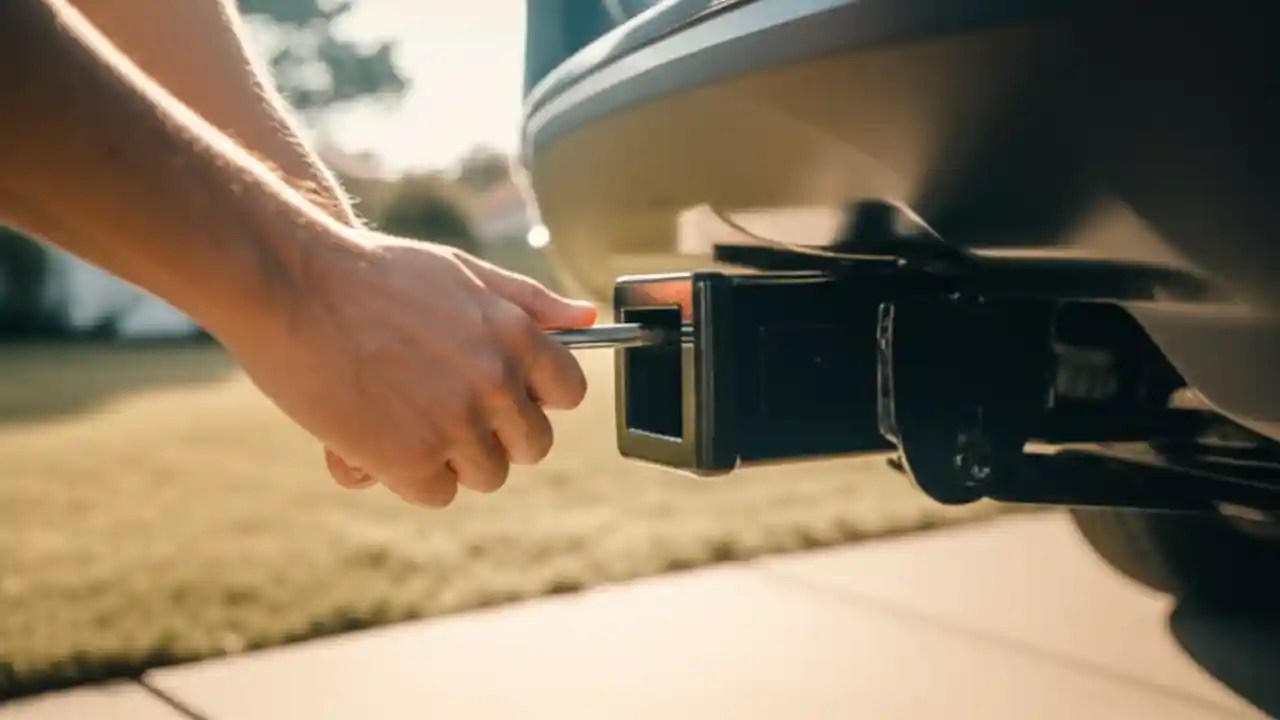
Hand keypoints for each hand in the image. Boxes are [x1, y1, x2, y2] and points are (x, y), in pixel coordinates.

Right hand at [224, 230, 596, 506]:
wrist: (292, 284)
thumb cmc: (375, 274)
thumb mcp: (462, 272)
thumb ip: (529, 301)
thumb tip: (588, 320)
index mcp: (517, 336)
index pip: (569, 393)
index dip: (536, 396)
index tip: (503, 391)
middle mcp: (497, 384)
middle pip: (532, 446)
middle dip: (497, 434)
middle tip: (446, 407)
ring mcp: (456, 425)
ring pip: (487, 475)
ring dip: (453, 457)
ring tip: (406, 415)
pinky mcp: (411, 461)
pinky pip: (437, 493)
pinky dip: (409, 476)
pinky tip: (378, 436)